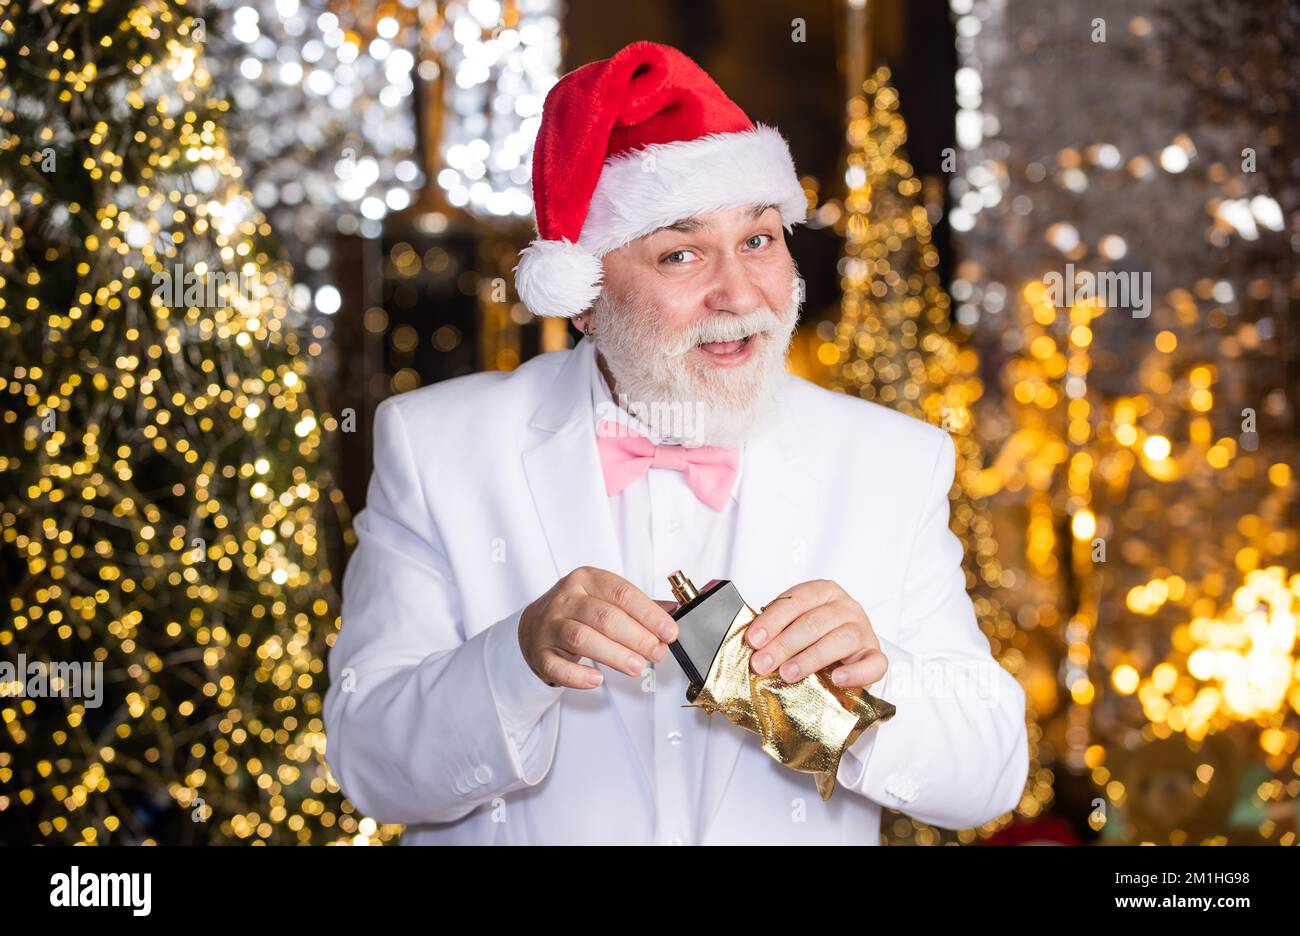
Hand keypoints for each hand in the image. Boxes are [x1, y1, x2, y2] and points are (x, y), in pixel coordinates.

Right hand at [519, 566, 679, 689]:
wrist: (533, 625)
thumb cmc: (578, 611)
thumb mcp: (605, 598)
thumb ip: (639, 606)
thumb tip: (673, 611)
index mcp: (586, 579)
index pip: (621, 593)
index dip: (649, 614)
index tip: (669, 631)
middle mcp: (566, 599)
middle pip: (604, 617)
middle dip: (636, 636)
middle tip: (657, 652)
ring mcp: (550, 625)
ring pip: (582, 638)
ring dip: (614, 654)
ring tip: (636, 666)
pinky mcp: (540, 653)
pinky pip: (557, 666)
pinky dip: (577, 675)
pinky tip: (597, 679)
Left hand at [745, 579, 886, 688]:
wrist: (851, 654)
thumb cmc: (816, 638)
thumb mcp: (795, 625)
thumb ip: (777, 630)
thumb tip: (751, 646)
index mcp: (824, 592)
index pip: (796, 600)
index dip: (772, 620)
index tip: (753, 640)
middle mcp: (847, 607)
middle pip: (814, 622)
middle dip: (783, 644)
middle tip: (762, 664)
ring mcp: (864, 631)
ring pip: (840, 640)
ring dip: (810, 658)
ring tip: (788, 674)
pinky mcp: (876, 656)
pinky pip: (872, 663)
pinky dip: (855, 672)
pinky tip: (837, 679)